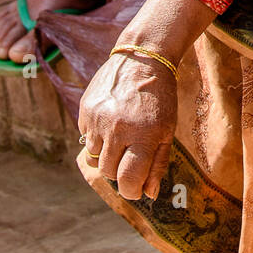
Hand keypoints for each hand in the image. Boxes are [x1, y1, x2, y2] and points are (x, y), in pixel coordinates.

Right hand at [78, 53, 179, 201]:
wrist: (143, 59)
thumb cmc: (160, 99)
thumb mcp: (168, 130)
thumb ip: (158, 163)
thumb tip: (149, 194)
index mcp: (143, 137)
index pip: (127, 180)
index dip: (131, 191)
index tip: (135, 190)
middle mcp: (117, 130)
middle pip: (107, 172)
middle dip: (118, 173)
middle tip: (130, 160)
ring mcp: (98, 119)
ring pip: (93, 157)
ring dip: (106, 154)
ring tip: (122, 137)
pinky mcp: (85, 110)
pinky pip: (85, 137)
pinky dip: (97, 137)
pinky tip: (111, 122)